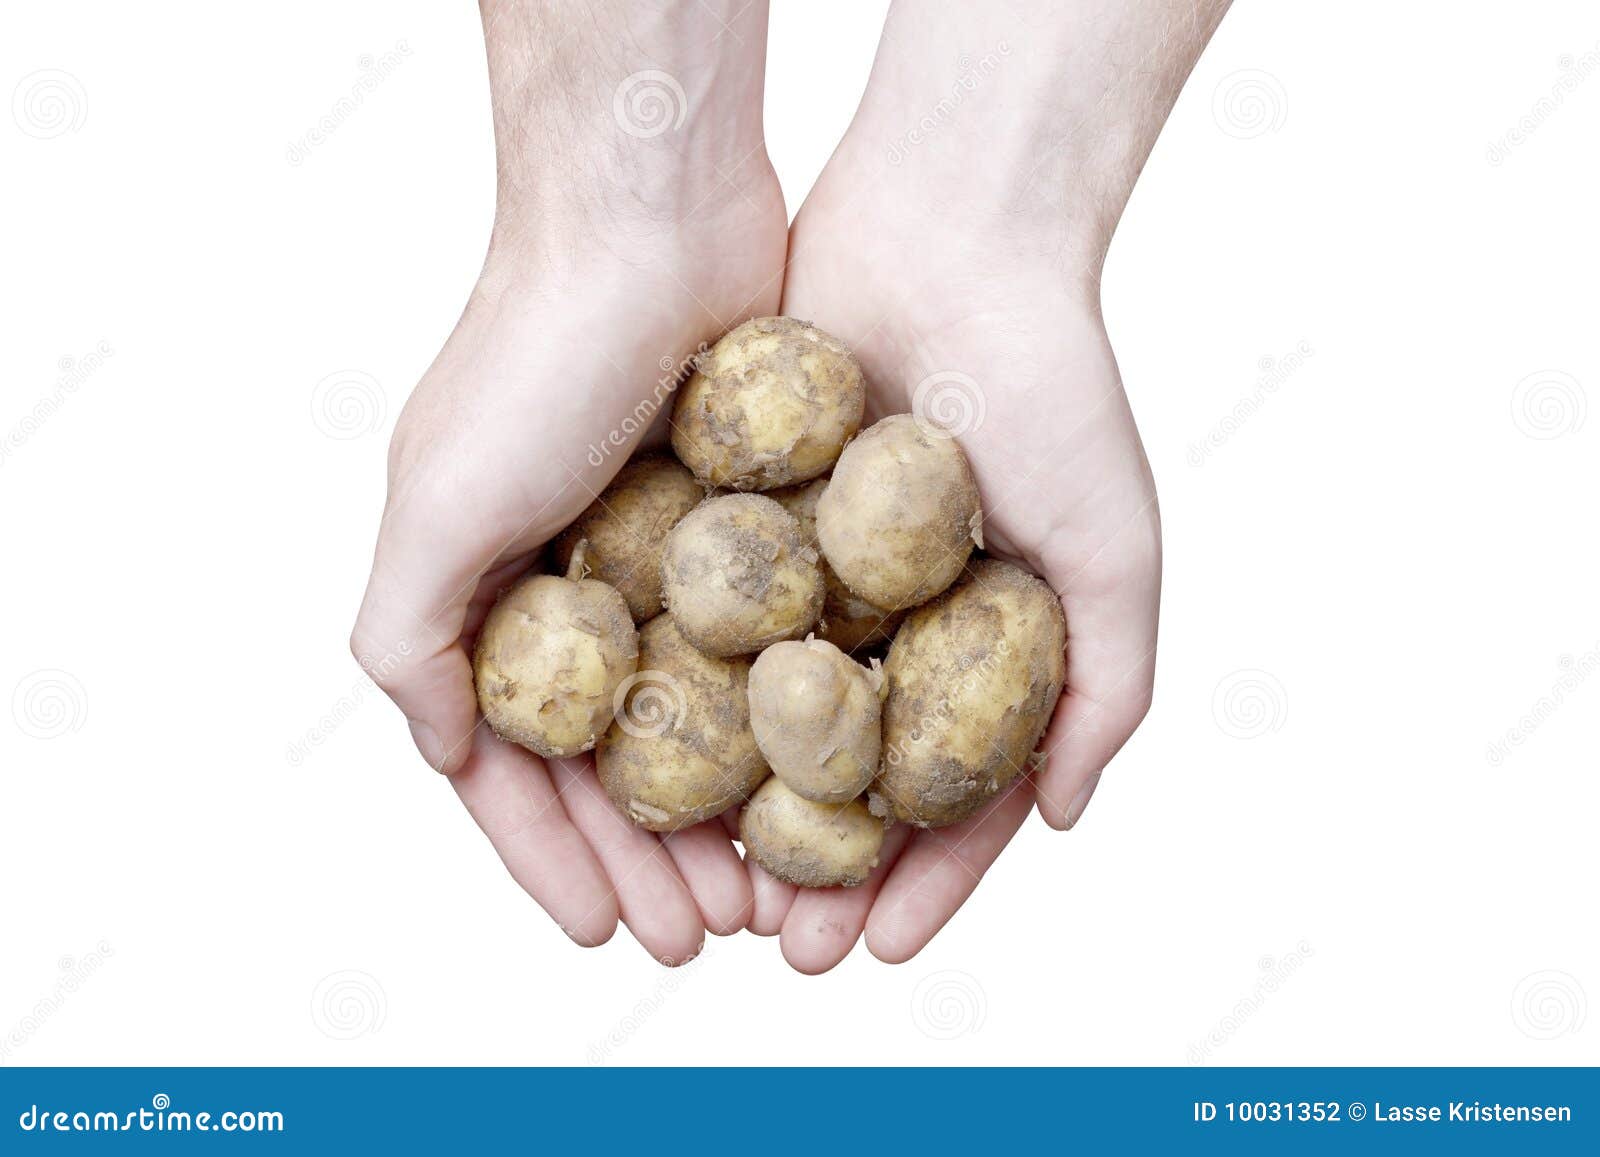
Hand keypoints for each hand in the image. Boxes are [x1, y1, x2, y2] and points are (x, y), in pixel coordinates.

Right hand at [350, 0, 786, 961]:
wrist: (653, 214)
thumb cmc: (533, 354)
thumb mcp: (440, 501)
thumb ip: (411, 634)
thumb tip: (444, 753)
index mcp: (486, 594)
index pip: (513, 765)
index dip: (552, 859)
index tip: (602, 937)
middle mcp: (569, 585)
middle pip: (612, 761)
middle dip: (651, 858)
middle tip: (708, 937)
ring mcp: (658, 560)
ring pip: (695, 724)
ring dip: (721, 813)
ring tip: (769, 891)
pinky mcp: (742, 525)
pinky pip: (759, 653)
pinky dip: (779, 726)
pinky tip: (819, 785)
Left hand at [745, 0, 1224, 969]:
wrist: (953, 231)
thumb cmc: (1055, 386)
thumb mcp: (1112, 552)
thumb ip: (1104, 690)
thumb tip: (1058, 822)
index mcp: (978, 643)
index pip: (946, 792)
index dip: (917, 881)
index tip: (875, 954)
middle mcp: (886, 617)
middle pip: (841, 774)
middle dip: (812, 867)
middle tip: (777, 947)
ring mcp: (805, 570)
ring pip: (757, 718)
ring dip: (734, 810)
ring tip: (702, 890)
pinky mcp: (732, 513)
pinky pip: (697, 624)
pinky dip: (676, 699)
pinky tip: (641, 770)